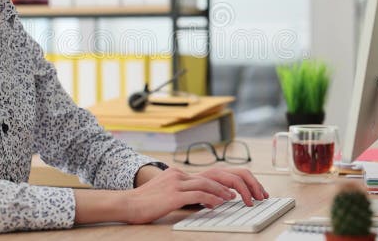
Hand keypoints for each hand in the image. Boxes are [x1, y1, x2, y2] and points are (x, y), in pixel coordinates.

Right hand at [124, 167, 268, 223]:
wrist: (127, 204)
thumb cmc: (146, 203)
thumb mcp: (168, 194)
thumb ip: (185, 192)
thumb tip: (207, 199)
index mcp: (180, 174)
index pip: (213, 174)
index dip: (230, 181)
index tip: (244, 190)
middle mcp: (180, 174)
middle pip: (216, 175)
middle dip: (236, 184)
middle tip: (249, 194)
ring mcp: (177, 183)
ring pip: (209, 183)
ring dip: (226, 192)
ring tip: (238, 199)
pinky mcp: (173, 194)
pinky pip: (198, 194)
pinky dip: (212, 198)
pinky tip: (219, 204)